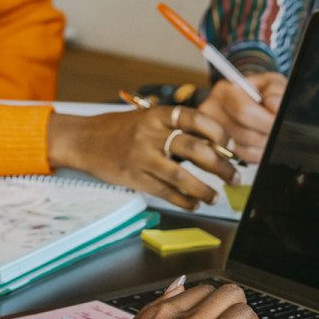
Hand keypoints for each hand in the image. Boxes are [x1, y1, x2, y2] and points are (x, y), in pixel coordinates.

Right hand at [49, 105, 236, 210]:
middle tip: (234, 176)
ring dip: (204, 190)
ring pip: (181, 177)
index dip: (217, 133)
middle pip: (195, 150)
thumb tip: (213, 145)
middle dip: (220, 166)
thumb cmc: (120, 129)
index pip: (196, 119)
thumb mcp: (147, 118)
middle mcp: (151, 134)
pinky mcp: (135, 178)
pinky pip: (165, 192)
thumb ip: (175, 128)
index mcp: (158, 115)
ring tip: (214, 197)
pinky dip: (184, 200)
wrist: (84, 140)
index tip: (228, 146)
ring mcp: (143, 157)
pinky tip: (193, 203)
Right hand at [198, 73, 285, 163]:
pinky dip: (257, 156)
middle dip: (268, 136)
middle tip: (280, 133)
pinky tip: (261, 145)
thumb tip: (275, 105)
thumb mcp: (271, 83)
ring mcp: (209, 133)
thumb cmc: (261, 92)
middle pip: (245, 134)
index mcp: (224, 91)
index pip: (244, 111)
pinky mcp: (215, 150)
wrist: (251, 103)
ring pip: (244, 150)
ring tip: (271, 136)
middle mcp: (211, 111)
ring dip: (264, 147)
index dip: (266, 121)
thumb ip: (275, 90)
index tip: (279, 123)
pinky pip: (240, 160)